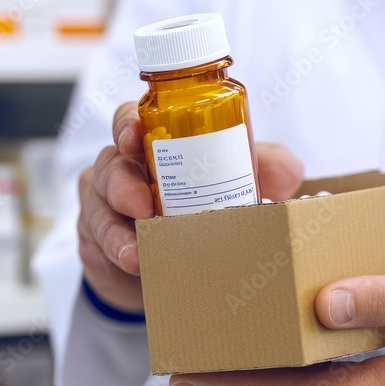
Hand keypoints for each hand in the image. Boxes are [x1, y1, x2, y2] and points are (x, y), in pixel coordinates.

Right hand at [77, 101, 304, 313]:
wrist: (179, 264)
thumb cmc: (203, 209)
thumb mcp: (239, 184)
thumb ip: (265, 169)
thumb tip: (288, 172)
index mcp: (150, 146)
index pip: (128, 121)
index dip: (126, 123)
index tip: (134, 135)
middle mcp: (121, 170)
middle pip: (109, 165)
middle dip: (121, 183)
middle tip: (140, 204)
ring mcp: (102, 206)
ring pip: (97, 209)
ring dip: (116, 230)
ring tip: (136, 251)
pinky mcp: (96, 243)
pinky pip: (96, 244)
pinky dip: (114, 254)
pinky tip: (132, 264)